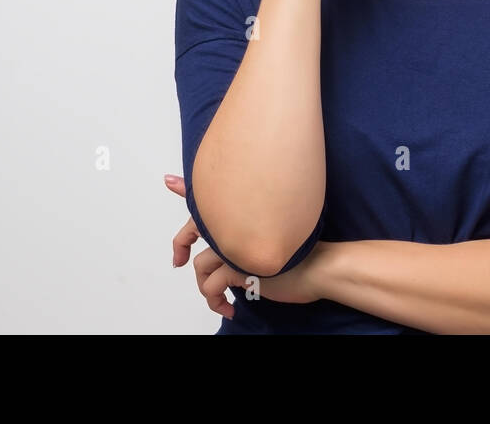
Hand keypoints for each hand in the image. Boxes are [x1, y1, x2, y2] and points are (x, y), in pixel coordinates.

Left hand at [163, 174, 326, 316]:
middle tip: (178, 260)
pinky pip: (211, 287)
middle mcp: (234, 226)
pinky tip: (229, 307)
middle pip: (192, 232)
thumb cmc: (303, 255)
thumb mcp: (274, 238)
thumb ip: (254, 235)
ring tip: (219, 297)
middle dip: (180, 248)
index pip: (209, 196)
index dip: (186, 187)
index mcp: (244, 214)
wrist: (319, 266)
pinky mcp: (236, 268)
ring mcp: (234, 246)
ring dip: (205, 286)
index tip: (170, 182)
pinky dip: (215, 301)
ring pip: (199, 266)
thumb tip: (242, 249)